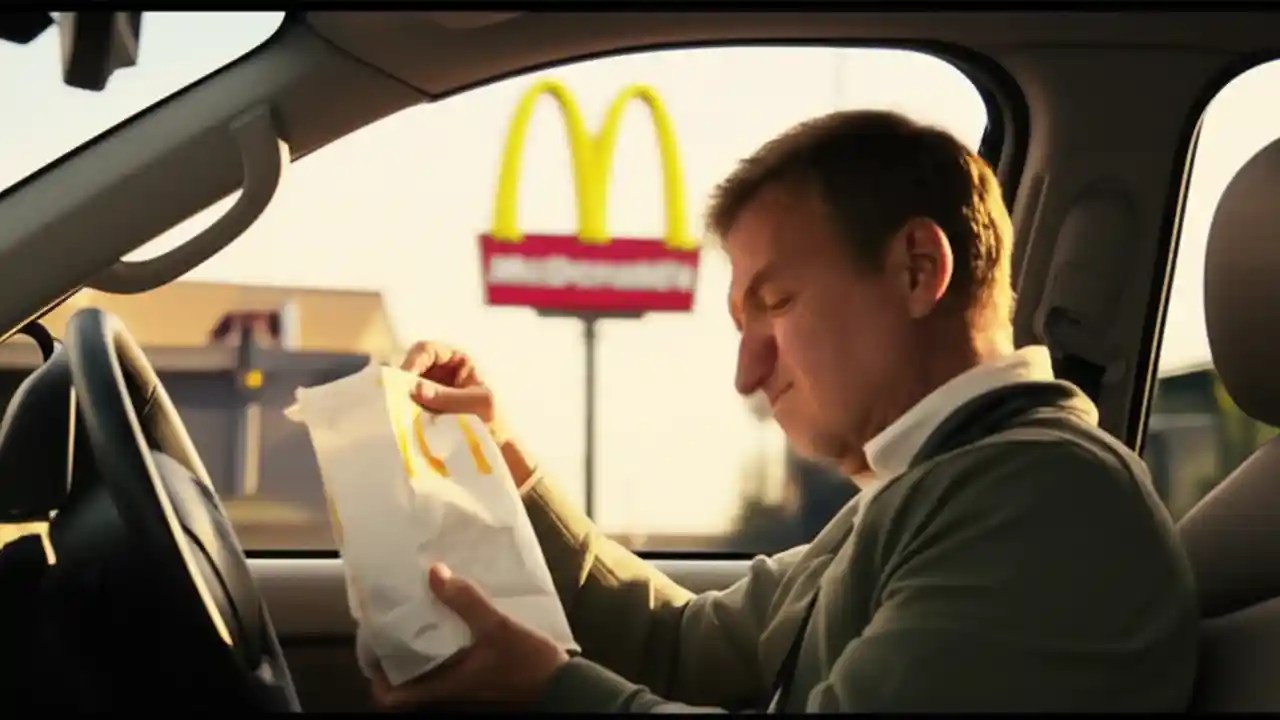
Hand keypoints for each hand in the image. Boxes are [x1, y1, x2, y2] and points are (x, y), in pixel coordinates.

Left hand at [369, 563, 569, 710]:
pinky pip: (452, 667)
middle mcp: (450, 693)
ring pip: (430, 674)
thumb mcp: (497, 628)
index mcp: (445, 688)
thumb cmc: (529, 665)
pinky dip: (446, 648)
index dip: (376, 676)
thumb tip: (433, 574)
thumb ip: (466, 601)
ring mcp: (466, 690)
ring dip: (422, 650)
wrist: (565, 687)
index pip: (392, 697)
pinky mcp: (482, 681)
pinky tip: (455, 621)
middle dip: (397, 654)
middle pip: (408, 682)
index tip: (373, 647)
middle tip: (394, 622)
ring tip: (421, 615)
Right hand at [400, 341, 534, 488]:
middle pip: (411, 368)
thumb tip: (416, 388)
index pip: (428, 350)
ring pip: (406, 387)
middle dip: (403, 381)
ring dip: (401, 398)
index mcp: (457, 361)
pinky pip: (407, 406)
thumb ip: (449, 397)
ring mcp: (429, 392)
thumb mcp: (477, 404)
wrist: (497, 446)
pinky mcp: (422, 411)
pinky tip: (404, 422)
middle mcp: (439, 372)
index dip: (414, 360)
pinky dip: (404, 412)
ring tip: (400, 413)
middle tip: (396, 398)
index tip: (406, 378)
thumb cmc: (494, 419)